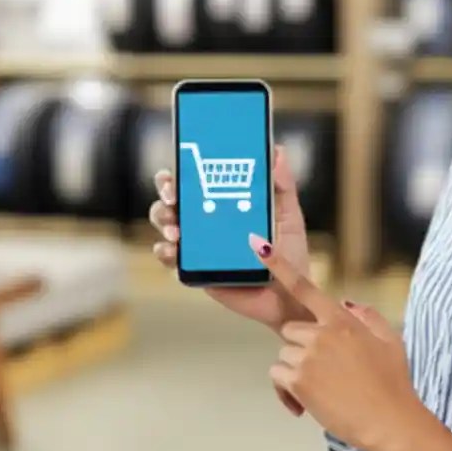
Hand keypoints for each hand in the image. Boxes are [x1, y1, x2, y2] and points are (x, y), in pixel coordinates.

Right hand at [149, 146, 314, 334]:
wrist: (288, 298)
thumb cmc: (289, 255)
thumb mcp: (289, 217)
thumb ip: (283, 186)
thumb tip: (278, 152)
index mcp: (224, 202)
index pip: (195, 178)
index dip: (181, 169)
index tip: (181, 168)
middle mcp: (204, 220)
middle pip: (172, 197)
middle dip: (166, 192)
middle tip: (174, 198)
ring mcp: (195, 244)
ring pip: (164, 222)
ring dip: (162, 219)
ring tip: (176, 229)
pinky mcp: (193, 269)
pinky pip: (167, 257)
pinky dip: (163, 251)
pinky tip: (173, 249)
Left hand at [255, 239, 424, 450]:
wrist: (391, 423)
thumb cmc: (394, 385)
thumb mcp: (390, 342)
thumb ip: (367, 317)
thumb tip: (347, 303)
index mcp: (342, 321)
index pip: (304, 287)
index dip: (278, 265)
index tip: (259, 245)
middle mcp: (321, 334)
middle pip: (291, 329)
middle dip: (303, 346)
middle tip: (327, 370)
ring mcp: (307, 356)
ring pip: (284, 354)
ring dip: (296, 370)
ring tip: (324, 389)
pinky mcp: (298, 380)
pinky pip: (278, 376)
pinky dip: (287, 389)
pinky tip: (308, 402)